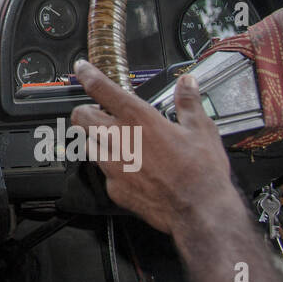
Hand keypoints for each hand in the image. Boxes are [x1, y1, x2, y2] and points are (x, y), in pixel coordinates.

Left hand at [70, 60, 235, 236]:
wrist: (200, 212)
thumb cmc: (202, 172)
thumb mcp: (201, 129)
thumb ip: (188, 102)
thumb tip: (187, 83)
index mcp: (139, 119)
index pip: (101, 89)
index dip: (87, 75)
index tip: (82, 69)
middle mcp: (119, 139)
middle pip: (80, 117)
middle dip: (85, 111)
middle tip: (99, 113)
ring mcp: (113, 165)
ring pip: (86, 143)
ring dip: (95, 139)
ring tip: (115, 141)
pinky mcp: (113, 188)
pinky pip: (102, 172)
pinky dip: (110, 167)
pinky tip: (128, 169)